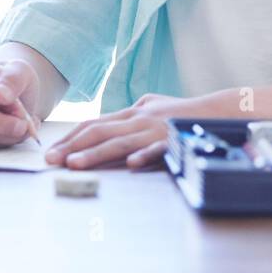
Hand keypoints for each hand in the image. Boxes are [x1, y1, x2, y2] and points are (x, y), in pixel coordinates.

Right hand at [0, 56, 42, 148]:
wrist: (14, 93)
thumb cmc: (14, 79)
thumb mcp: (21, 71)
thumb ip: (12, 79)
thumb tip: (0, 95)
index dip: (2, 102)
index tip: (20, 108)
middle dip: (1, 123)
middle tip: (23, 126)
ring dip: (5, 134)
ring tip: (24, 125)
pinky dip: (2, 141)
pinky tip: (14, 131)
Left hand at [44, 92, 219, 170]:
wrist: (221, 111)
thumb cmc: (185, 112)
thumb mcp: (155, 107)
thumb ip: (133, 116)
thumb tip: (113, 125)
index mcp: (134, 111)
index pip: (94, 123)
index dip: (71, 137)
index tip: (51, 150)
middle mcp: (140, 118)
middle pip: (99, 131)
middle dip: (71, 147)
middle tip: (50, 160)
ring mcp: (156, 128)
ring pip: (120, 141)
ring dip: (95, 153)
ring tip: (74, 164)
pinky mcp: (174, 139)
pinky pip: (157, 148)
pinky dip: (143, 155)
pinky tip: (129, 165)